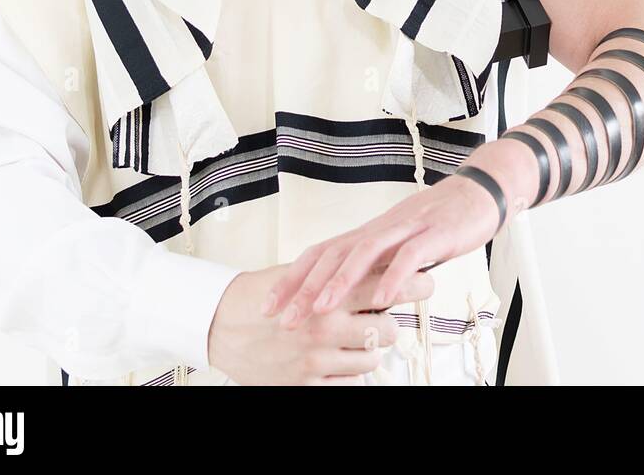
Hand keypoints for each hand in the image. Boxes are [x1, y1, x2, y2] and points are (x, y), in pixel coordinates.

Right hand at [207, 262, 432, 384]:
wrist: (217, 325)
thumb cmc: (259, 295)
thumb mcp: (299, 272)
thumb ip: (339, 271)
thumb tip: (380, 260)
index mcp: (326, 295)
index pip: (385, 287)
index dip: (413, 285)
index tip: (426, 281)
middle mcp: (325, 329)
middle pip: (388, 330)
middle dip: (387, 324)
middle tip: (379, 316)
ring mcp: (316, 359)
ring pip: (372, 360)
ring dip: (368, 350)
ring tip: (353, 339)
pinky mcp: (306, 384)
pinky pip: (350, 384)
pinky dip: (349, 372)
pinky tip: (338, 358)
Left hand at [262, 172, 503, 327]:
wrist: (479, 194)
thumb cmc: (439, 224)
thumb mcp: (399, 247)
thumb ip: (376, 268)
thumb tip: (349, 300)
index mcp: (368, 234)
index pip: (322, 253)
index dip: (293, 279)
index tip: (271, 307)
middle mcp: (380, 229)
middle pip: (335, 254)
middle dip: (306, 286)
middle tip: (285, 318)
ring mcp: (407, 229)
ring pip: (366, 252)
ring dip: (341, 281)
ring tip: (321, 308)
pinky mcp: (435, 233)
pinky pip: (411, 255)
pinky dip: (395, 276)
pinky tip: (384, 298)